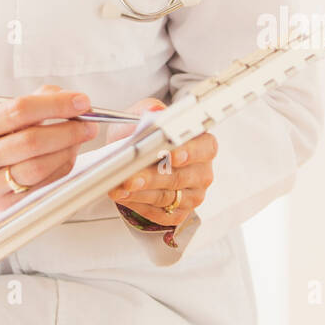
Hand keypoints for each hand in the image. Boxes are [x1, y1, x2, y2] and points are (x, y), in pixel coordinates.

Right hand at [0, 84, 98, 221]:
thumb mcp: (3, 116)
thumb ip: (37, 100)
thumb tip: (70, 98)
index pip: (19, 110)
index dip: (55, 104)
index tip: (82, 101)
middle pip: (31, 141)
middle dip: (68, 130)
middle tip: (89, 123)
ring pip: (39, 167)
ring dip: (68, 150)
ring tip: (81, 138)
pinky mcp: (7, 206)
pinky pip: (43, 186)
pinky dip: (62, 168)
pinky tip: (69, 155)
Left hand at [106, 97, 217, 228]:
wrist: (134, 157)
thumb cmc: (144, 136)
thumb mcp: (143, 115)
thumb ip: (149, 110)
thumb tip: (154, 111)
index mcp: (202, 143)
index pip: (204, 148)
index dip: (188, 151)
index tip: (171, 154)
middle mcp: (202, 171)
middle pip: (179, 176)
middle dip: (152, 176)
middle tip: (130, 175)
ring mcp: (193, 195)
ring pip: (167, 196)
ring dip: (140, 192)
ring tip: (120, 186)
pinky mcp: (178, 213)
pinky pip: (159, 213)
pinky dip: (138, 204)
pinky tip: (124, 195)